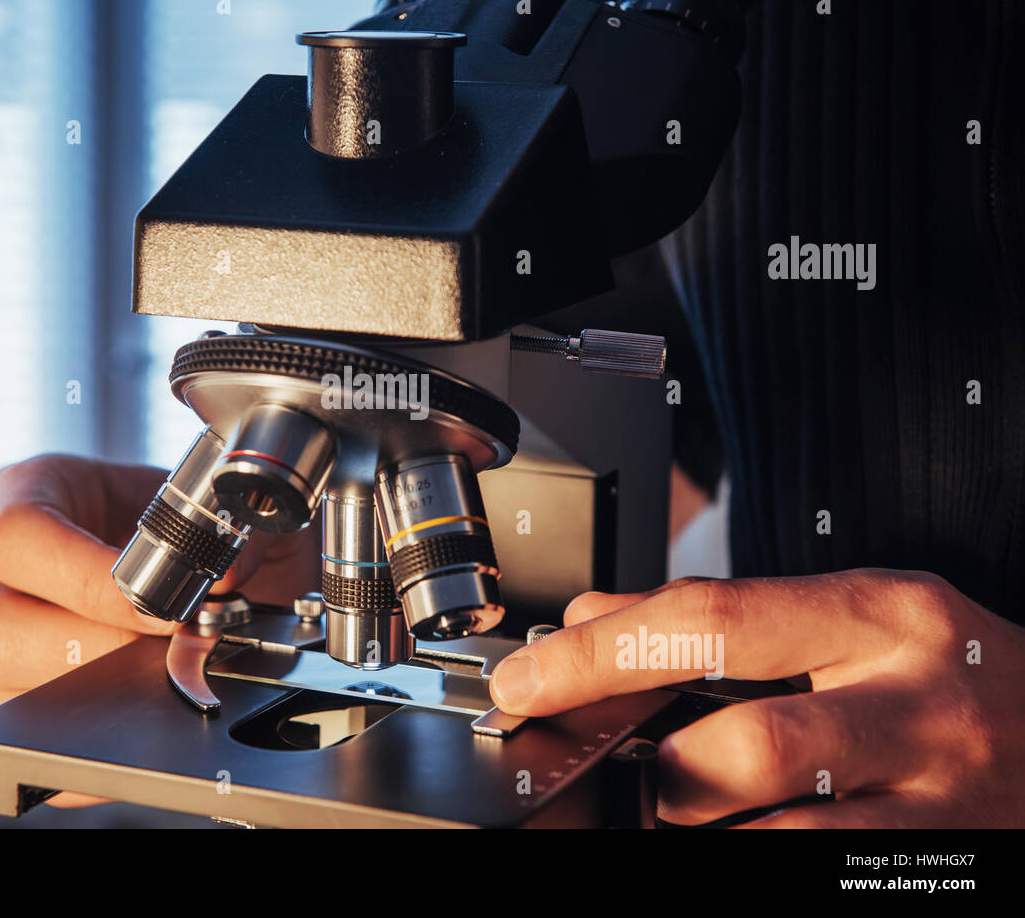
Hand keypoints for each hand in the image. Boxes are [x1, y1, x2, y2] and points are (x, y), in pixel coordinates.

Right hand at [0, 453, 318, 805]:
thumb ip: (230, 522)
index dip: (85, 579)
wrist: (220, 560)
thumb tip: (225, 575)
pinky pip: (23, 747)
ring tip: (162, 680)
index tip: (160, 605)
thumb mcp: (224, 502)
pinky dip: (87, 750)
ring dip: (90, 701)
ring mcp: (1, 642)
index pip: (19, 537)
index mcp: (33, 492)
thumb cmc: (199, 520)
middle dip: (91, 651)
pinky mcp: (16, 701)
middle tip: (164, 652)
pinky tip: (145, 727)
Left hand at [488, 568, 1024, 825]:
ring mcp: (938, 799)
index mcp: (880, 614)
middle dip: (655, 771)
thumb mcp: (855, 616)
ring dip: (700, 832)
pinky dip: (756, 857)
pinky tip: (738, 837)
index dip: (598, 655)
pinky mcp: (944, 866)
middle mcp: (915, 701)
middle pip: (743, 745)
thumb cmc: (958, 674)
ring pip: (778, 834)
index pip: (706, 621)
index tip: (527, 681)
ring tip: (673, 812)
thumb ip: (724, 618)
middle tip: (610, 769)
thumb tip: (595, 621)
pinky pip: (822, 870)